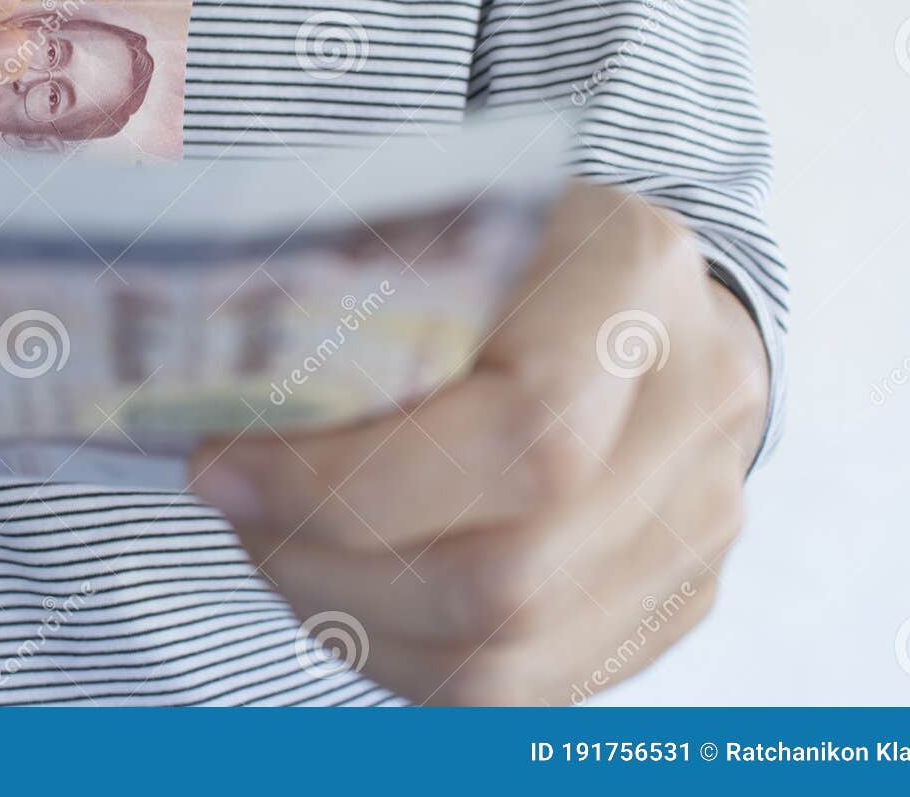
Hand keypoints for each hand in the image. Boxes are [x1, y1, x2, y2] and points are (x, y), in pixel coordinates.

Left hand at [189, 181, 768, 703]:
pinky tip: (343, 590)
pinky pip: (519, 690)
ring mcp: (699, 523)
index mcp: (635, 279)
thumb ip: (353, 288)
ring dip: (349, 620)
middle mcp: (694, 410)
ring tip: (277, 546)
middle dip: (324, 564)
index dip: (350, 480)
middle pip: (504, 573)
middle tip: (236, 510)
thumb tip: (211, 384)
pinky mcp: (672, 603)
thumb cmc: (517, 247)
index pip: (521, 431)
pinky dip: (402, 656)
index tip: (223, 464)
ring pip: (504, 657)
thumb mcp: (435, 220)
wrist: (651, 300)